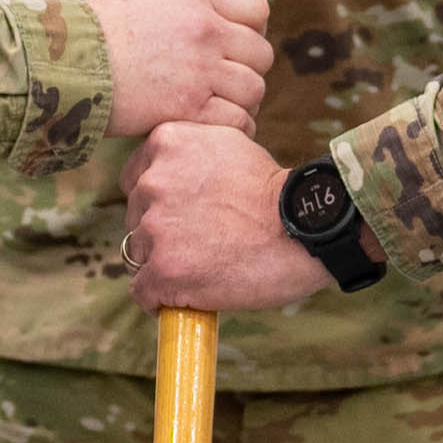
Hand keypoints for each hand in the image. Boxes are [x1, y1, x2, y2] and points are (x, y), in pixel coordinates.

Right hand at [92, 0, 271, 137]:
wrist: (66, 63)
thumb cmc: (99, 36)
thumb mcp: (150, 2)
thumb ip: (190, 11)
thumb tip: (219, 27)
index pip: (258, 9)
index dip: (251, 30)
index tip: (234, 46)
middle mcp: (206, 31)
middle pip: (261, 54)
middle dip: (246, 70)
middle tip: (223, 84)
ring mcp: (201, 71)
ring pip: (254, 89)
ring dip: (241, 102)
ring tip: (217, 108)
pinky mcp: (190, 108)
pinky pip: (238, 121)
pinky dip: (232, 128)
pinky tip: (212, 128)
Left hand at [125, 122, 329, 310]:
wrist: (306, 228)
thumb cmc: (276, 191)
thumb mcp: (230, 144)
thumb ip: (192, 154)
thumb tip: (173, 174)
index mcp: (166, 142)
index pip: (135, 178)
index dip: (157, 201)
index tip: (180, 214)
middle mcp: (152, 182)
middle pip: (136, 217)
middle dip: (161, 232)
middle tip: (200, 242)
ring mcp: (156, 227)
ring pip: (140, 254)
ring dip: (164, 264)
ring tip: (202, 269)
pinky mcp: (164, 269)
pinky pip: (143, 291)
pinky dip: (160, 299)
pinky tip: (185, 298)